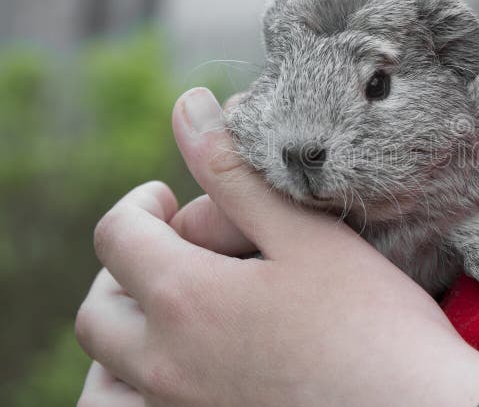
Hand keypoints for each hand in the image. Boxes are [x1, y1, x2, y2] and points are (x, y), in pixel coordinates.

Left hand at [75, 87, 478, 406]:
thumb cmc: (370, 319)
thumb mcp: (304, 233)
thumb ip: (234, 172)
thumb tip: (187, 108)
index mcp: (185, 299)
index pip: (116, 237)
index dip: (137, 204)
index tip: (167, 198)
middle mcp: (165, 364)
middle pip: (99, 310)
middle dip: (123, 268)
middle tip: (173, 250)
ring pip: (106, 378)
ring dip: (125, 334)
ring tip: (173, 312)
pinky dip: (135, 389)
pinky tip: (183, 365)